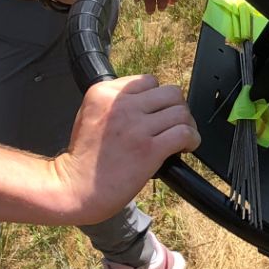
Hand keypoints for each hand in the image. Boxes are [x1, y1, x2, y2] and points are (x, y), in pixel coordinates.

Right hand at [49, 73, 199, 224]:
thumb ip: (115, 102)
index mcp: (104, 93)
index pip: (148, 81)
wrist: (76, 188)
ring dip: (187, 125)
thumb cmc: (85, 157)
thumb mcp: (89, 114)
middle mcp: (121, 105)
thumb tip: (149, 100)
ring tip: (181, 138)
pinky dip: (192, 139)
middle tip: (173, 124)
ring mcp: (136, 127)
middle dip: (177, 108)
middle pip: (170, 93)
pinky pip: (184, 133)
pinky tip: (186, 147)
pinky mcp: (149, 149)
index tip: (156, 114)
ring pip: (181, 112)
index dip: (157, 99)